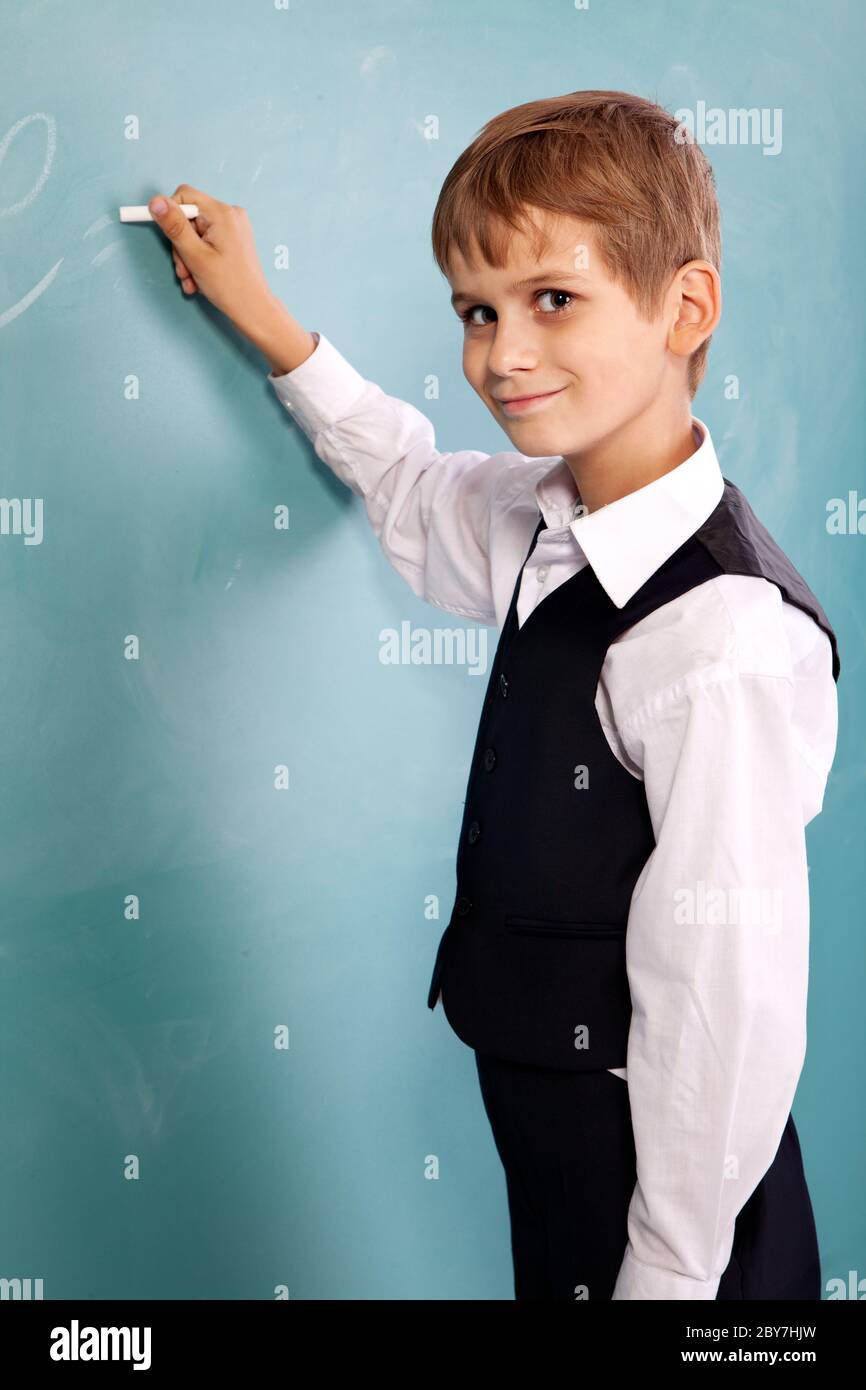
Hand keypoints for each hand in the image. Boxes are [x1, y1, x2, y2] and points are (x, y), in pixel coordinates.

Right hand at [148, 184, 275, 337]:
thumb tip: (156, 202)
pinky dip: (199, 258)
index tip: (164, 236)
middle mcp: (230, 214)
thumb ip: (174, 227)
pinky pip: (207, 240)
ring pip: (195, 232)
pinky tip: (199, 278)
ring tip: (191, 279)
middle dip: (180, 245)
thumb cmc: (229, 286)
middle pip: (189, 217)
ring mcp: (233, 226)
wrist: (253, 309)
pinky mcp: (233, 238)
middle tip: (183, 270)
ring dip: (187, 256)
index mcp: (222, 213)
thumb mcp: (194, 255)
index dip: (169, 215)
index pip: (184, 196)